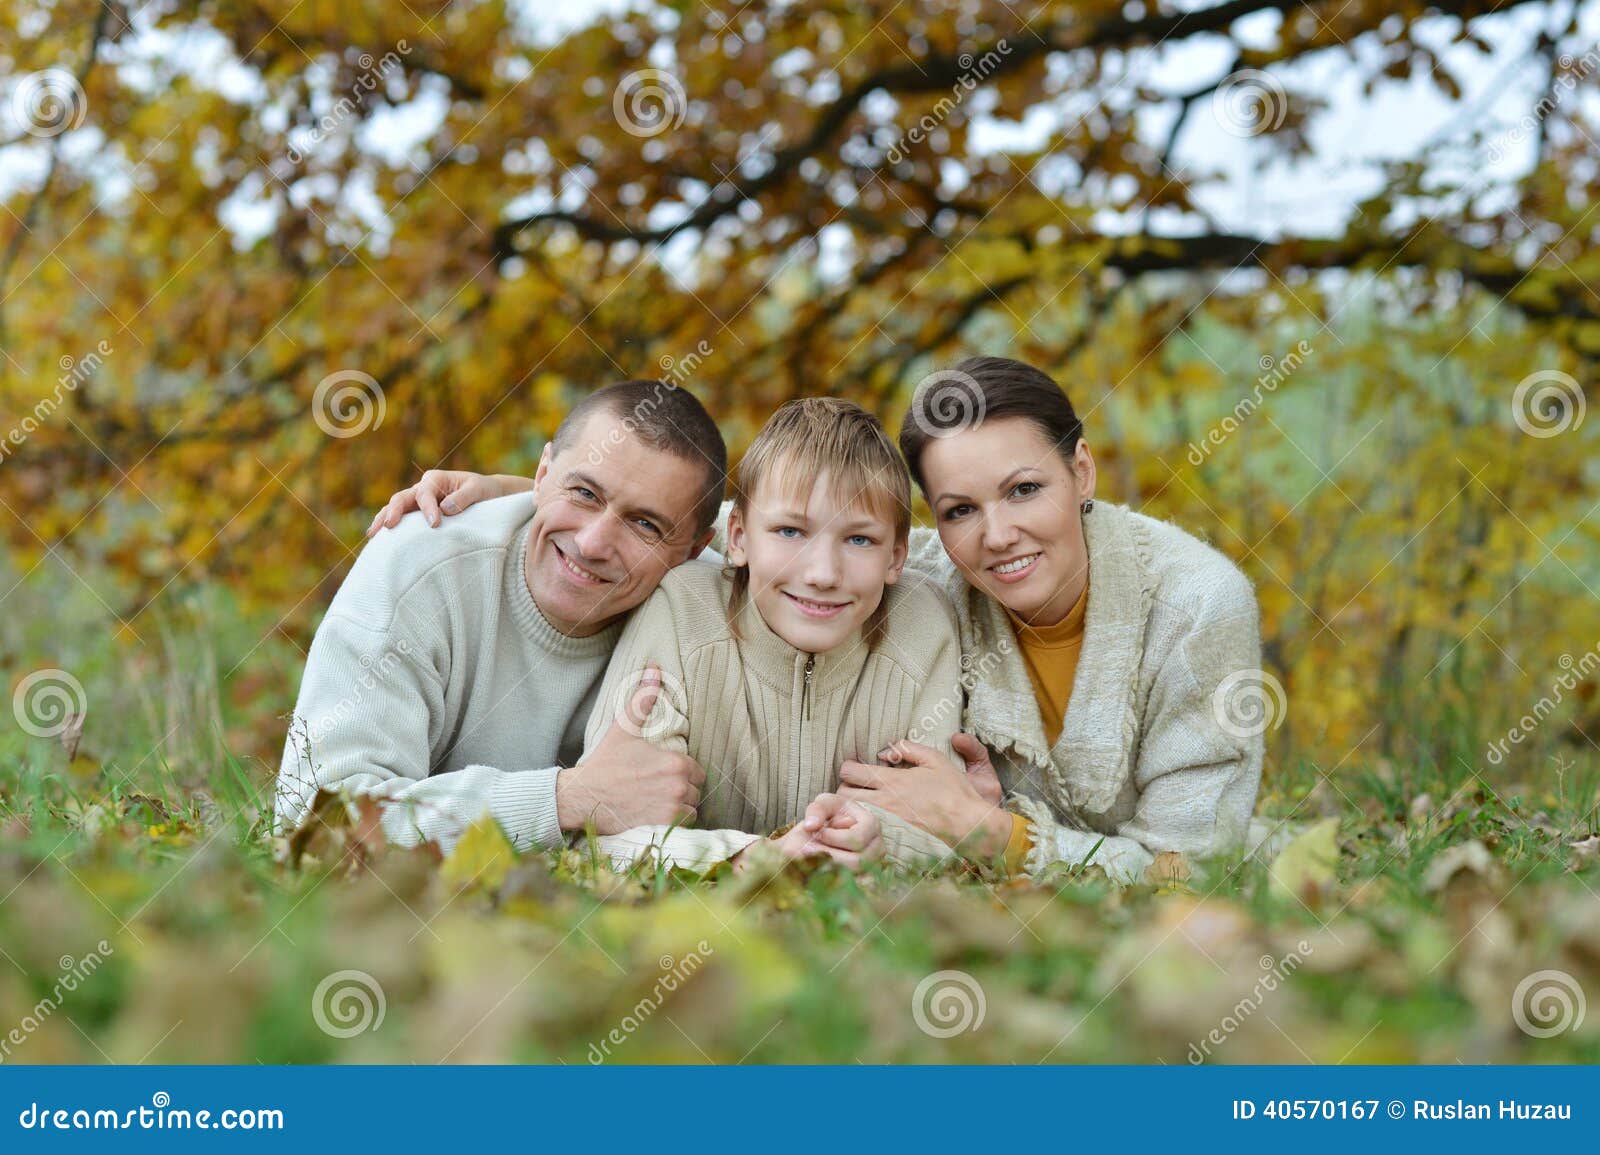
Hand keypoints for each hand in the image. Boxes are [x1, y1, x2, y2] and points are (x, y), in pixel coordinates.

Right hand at [365, 470, 529, 535]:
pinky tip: (379, 540)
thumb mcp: (479, 490)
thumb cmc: (485, 491)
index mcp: (436, 479)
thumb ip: (464, 498)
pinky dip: (389, 528)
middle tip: (389, 526)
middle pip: (402, 498)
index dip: (427, 508)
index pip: (425, 493)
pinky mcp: (418, 516)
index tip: (435, 524)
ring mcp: (418, 503)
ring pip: (395, 509)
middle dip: (393, 511)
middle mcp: (423, 488)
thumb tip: (444, 509)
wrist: (489, 497)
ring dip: (384, 520)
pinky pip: (401, 521)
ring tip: (373, 534)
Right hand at [558, 666, 704, 833]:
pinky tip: (656, 817)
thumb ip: (643, 700)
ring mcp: (672, 809)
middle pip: (696, 792)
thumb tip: (655, 668)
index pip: (697, 771)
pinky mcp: (663, 828)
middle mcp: (678, 786)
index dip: (683, 773)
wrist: (583, 797)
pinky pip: (683, 827)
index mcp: (675, 762)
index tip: (664, 775)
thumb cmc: (605, 763)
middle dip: (682, 791)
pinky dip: (674, 824)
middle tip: (659, 789)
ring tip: (658, 803)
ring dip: (680, 809)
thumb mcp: (624, 729)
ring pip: (692, 810)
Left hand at [732, 793, 882, 871]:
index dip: (832, 837)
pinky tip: (818, 870)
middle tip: (806, 849)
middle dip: (828, 856)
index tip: (815, 832)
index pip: (856, 840)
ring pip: (852, 877)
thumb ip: (817, 810)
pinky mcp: (864, 880)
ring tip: (811, 858)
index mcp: (872, 824)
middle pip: (857, 862)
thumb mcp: (823, 805)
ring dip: (828, 868)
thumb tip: (811, 826)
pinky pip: (849, 887)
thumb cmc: (828, 815)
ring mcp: (873, 866)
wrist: (825, 833)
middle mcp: (878, 847)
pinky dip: (831, 880)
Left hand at [837, 739, 1011, 859]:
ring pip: (849, 816)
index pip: (851, 772)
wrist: (967, 826)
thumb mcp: (936, 760)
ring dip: (848, 809)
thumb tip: (886, 750)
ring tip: (858, 807)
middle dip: (843, 789)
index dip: (848, 768)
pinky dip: (860, 827)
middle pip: (843, 795)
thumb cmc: (954, 792)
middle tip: (852, 789)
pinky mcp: (891, 840)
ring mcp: (886, 824)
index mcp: (893, 781)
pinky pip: (863, 833)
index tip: (853, 769)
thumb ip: (909, 749)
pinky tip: (869, 825)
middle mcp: (884, 803)